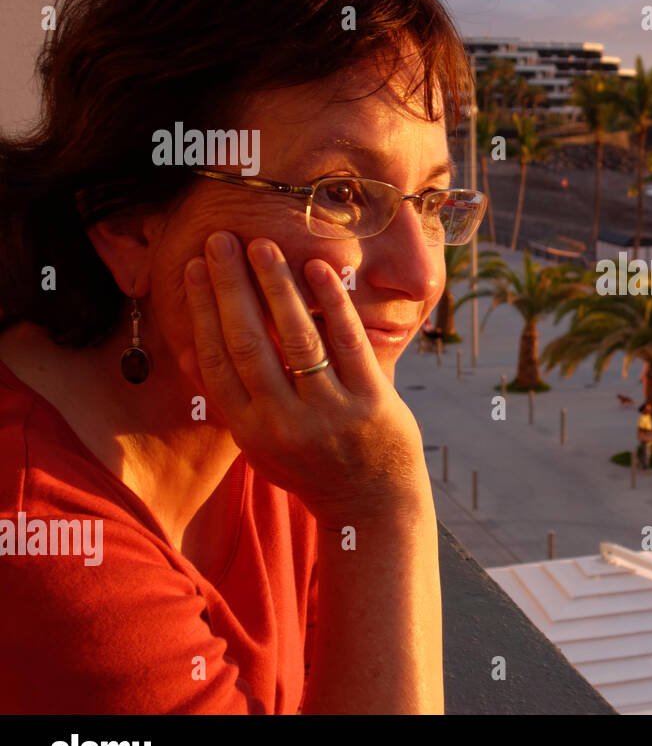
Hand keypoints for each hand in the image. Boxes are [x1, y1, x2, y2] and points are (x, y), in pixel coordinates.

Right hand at [179, 232, 428, 524]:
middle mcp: (283, 422)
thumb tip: (185, 351)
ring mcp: (330, 412)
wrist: (372, 505)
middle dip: (230, 286)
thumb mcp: (258, 446)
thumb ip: (228, 401)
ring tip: (262, 246)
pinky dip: (331, 303)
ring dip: (277, 286)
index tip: (192, 268)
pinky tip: (319, 268)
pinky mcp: (371, 403)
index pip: (215, 360)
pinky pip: (348, 343)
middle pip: (248, 342)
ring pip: (296, 338)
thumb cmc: (311, 466)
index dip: (201, 310)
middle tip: (220, 240)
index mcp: (249, 430)